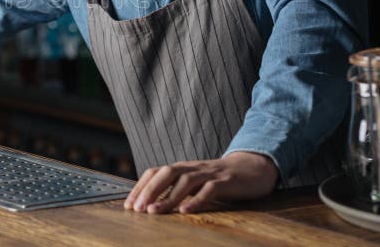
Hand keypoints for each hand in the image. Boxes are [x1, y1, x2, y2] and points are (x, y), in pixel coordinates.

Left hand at [123, 151, 277, 213]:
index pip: (155, 172)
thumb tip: (150, 203)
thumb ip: (176, 189)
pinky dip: (196, 200)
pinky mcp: (226, 181)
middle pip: (166, 173)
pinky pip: (209, 189)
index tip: (128, 204)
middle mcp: (192, 168)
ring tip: (154, 212)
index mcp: (182, 168)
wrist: (251, 168)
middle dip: (149, 191)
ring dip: (167, 197)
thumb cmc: (218, 179)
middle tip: (136, 209)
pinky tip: (186, 211)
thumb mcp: (194, 182)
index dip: (140, 187)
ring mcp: (209, 173)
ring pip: (185, 181)